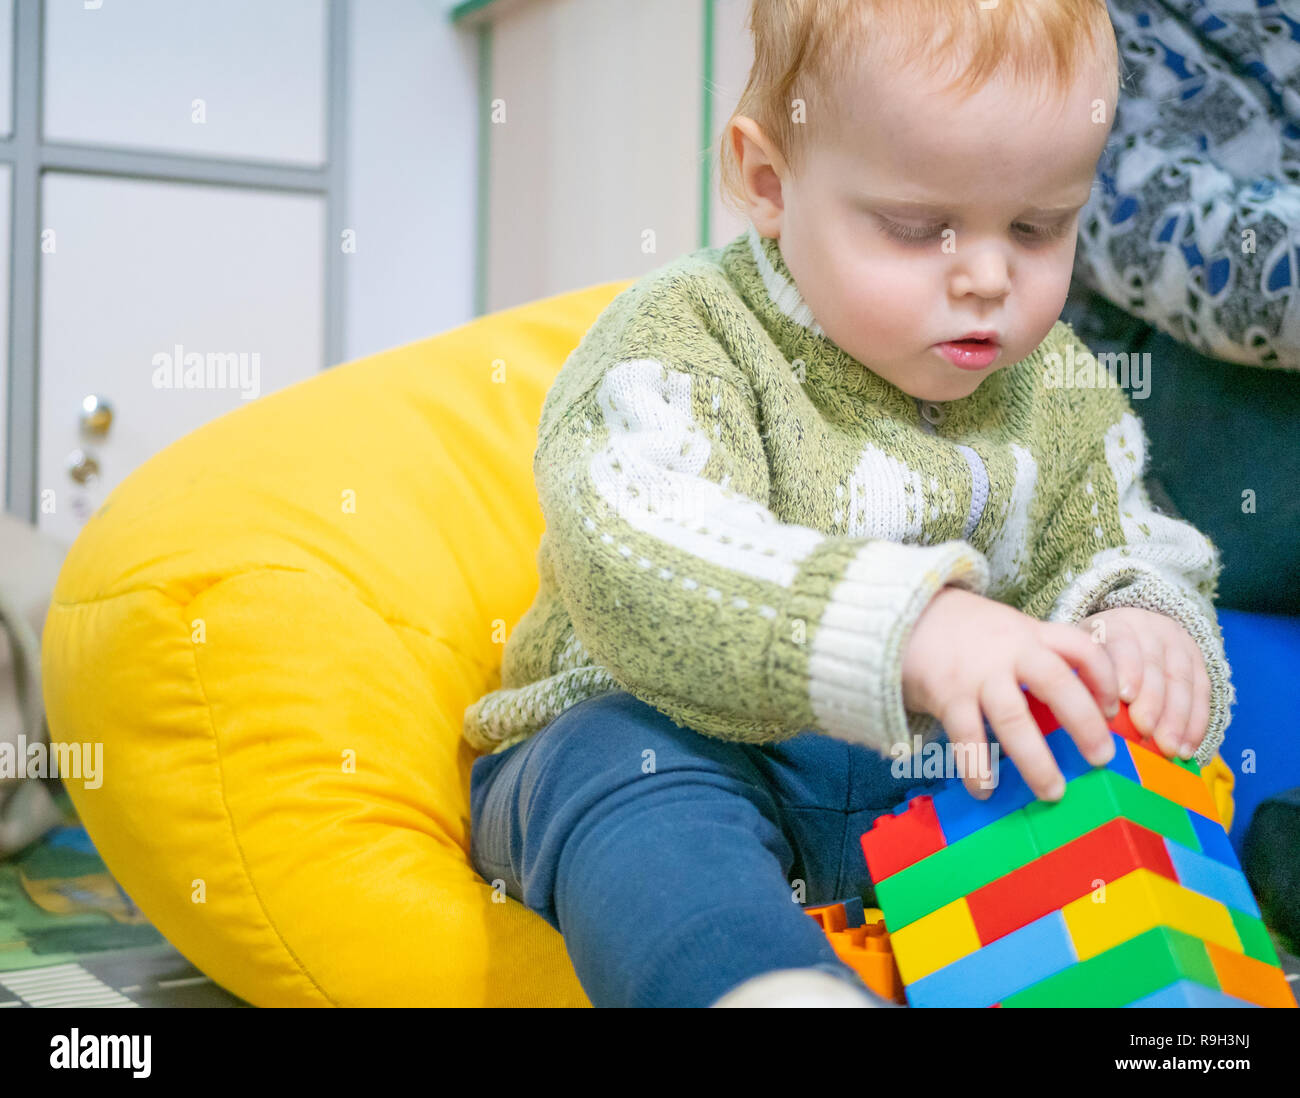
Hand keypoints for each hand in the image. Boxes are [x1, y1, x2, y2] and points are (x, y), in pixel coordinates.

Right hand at [902, 587, 1120, 801]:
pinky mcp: (947, 695)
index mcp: (1030, 634)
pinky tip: (985, 791)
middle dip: (1084, 723)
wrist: (903, 618)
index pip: (1080, 647)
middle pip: (1057, 683)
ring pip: (1014, 718)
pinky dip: (977, 768)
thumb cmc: (964, 633)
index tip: (1115, 708)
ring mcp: (978, 675)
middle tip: (1102, 759)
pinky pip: (967, 738)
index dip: (1104, 678)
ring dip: (1036, 759)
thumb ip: (1037, 654)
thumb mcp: (1007, 629)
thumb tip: (1076, 701)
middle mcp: (1009, 652)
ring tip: (1053, 791)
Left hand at [1078, 607, 1209, 760]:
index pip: (1120, 640)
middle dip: (1152, 701)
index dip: (1126, 668)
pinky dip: (1195, 723)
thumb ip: (1080, 676)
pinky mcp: (1198, 661)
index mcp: (1113, 624)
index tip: (1124, 697)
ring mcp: (1176, 643)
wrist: (1133, 631)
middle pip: (1154, 663)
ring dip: (1176, 718)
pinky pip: (1201, 692)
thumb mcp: (1082, 655)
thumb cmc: (1097, 656)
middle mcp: (1148, 628)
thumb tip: (1079, 714)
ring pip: (1180, 680)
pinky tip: (1187, 747)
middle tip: (1145, 730)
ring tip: (1168, 748)